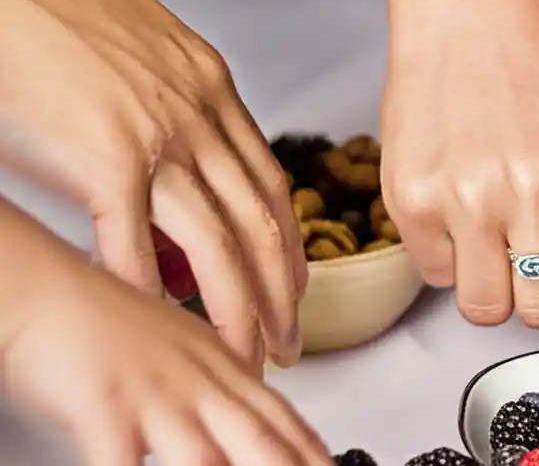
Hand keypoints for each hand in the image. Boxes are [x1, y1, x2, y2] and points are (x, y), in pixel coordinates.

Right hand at [0, 0, 305, 367]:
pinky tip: (157, 327)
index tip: (292, 280)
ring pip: (219, 245)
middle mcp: (200, 112)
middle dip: (283, 291)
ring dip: (238, 310)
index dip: (286, 241)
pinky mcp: (105, 158)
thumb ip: (173, 89)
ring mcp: (157, 138)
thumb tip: (183, 132)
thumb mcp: (140, 37)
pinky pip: (136, 247)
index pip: (270, 180)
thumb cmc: (48, 5)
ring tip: (246, 354)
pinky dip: (150, 294)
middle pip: (262, 221)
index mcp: (210, 83)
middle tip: (289, 340)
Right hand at [0, 202, 329, 465]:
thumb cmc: (90, 318)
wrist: (35, 283)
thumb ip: (208, 384)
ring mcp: (155, 396)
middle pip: (262, 439)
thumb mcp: (169, 347)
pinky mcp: (105, 409)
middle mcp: (196, 380)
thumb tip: (235, 420)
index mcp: (217, 363)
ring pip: (209, 460)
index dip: (312, 449)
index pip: (281, 418)